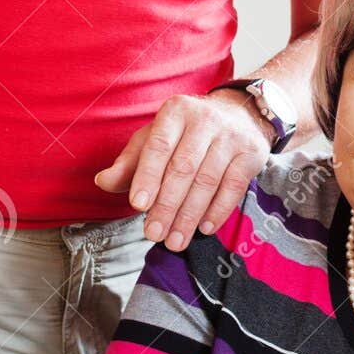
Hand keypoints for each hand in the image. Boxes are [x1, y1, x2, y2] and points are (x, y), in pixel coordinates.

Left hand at [94, 90, 272, 248]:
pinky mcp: (251, 154)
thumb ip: (130, 162)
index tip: (137, 206)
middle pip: (183, 168)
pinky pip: (234, 187)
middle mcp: (204, 120)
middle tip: (153, 234)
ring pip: (208, 181)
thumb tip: (102, 182)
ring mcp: (231, 136)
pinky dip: (218, 211)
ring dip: (189, 216)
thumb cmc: (186, 133)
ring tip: (175, 241)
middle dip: (167, 205)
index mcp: (175, 112)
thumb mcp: (155, 138)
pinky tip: (204, 228)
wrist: (240, 114)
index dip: (147, 176)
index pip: (158, 146)